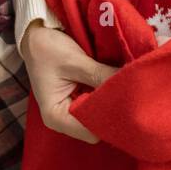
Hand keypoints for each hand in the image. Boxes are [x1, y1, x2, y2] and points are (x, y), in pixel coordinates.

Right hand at [22, 21, 119, 143]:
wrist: (37, 37)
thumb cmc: (48, 49)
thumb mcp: (74, 61)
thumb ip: (100, 75)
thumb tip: (130, 83)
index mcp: (55, 117)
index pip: (90, 132)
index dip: (109, 118)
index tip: (128, 101)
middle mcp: (64, 119)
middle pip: (97, 127)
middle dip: (114, 110)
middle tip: (133, 93)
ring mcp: (73, 111)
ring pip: (101, 116)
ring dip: (113, 102)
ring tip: (130, 88)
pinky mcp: (81, 100)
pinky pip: (100, 104)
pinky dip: (109, 95)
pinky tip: (122, 84)